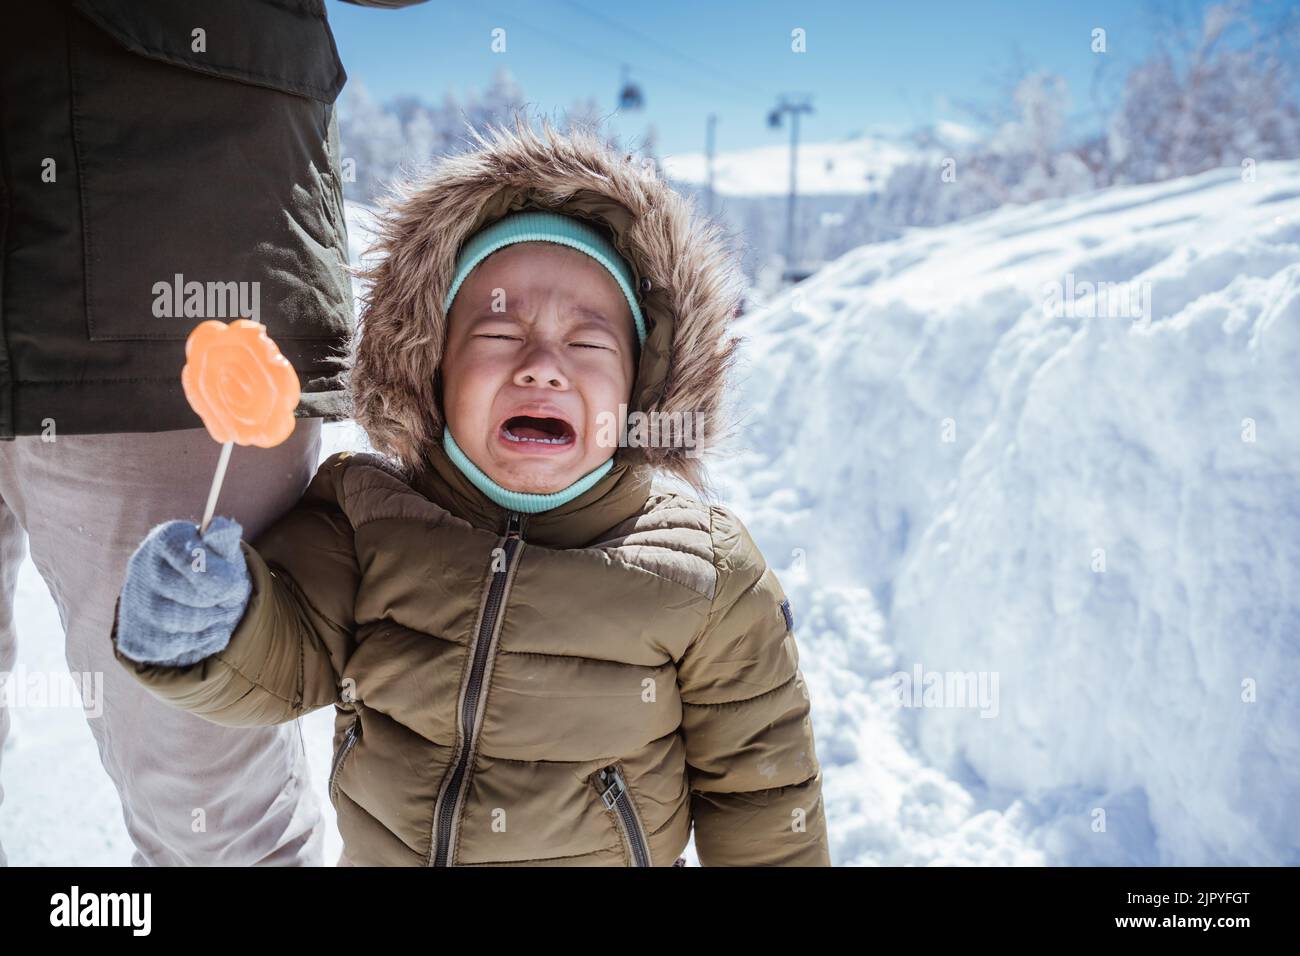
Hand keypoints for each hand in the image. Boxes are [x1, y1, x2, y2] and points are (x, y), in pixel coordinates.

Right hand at [115, 515, 252, 666]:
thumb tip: (225, 528)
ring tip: (224, 616)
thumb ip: (225, 541)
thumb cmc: (216, 570)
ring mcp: (133, 600)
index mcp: (166, 538)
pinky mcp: (133, 634)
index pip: (183, 554)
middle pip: (177, 591)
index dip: (213, 576)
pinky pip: (165, 645)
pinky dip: (198, 642)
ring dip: (208, 622)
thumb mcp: (225, 553)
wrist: (198, 600)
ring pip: (170, 620)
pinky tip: (212, 632)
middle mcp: (141, 566)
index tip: (233, 586)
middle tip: (231, 603)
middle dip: (214, 602)